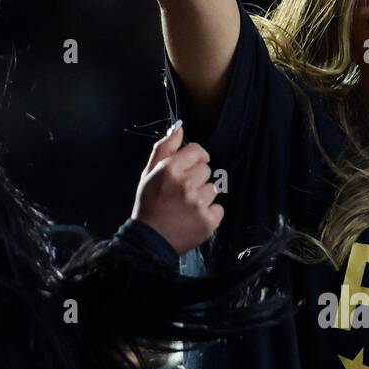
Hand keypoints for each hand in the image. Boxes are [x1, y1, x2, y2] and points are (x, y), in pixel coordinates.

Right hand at [132, 123, 224, 253]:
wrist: (150, 240)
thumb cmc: (149, 204)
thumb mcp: (149, 173)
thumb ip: (164, 149)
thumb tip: (180, 128)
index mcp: (170, 169)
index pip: (198, 151)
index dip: (196, 158)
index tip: (191, 168)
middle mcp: (186, 184)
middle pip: (207, 170)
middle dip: (197, 179)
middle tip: (182, 193)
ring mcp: (199, 203)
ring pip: (213, 189)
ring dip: (203, 197)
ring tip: (187, 207)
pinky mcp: (209, 220)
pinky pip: (219, 208)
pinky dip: (209, 214)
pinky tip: (194, 218)